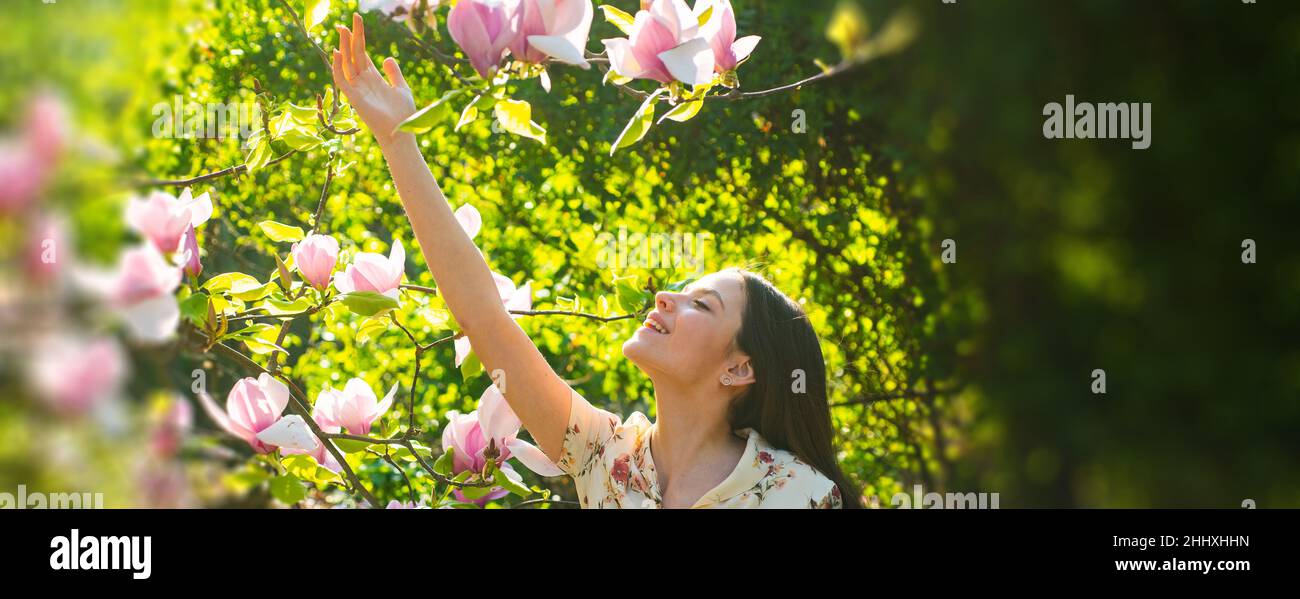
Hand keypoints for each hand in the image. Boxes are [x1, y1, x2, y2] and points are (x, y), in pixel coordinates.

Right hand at [332, 13, 416, 148]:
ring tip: (342, 30)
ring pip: (346, 64)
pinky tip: (337, 52)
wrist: (401, 132)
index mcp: (373, 78)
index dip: (358, 39)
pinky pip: (341, 80)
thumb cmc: (403, 114)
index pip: (362, 54)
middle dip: (350, 39)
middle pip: (353, 55)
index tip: (356, 22)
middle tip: (345, 22)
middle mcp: (363, 82)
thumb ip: (394, 73)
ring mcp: (357, 89)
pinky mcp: (354, 98)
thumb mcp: (401, 88)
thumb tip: (387, 58)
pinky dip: (338, 67)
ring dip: (343, 47)